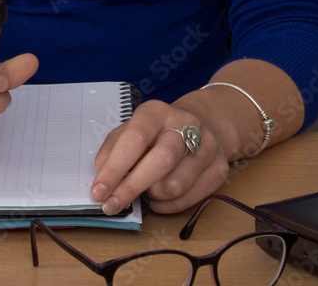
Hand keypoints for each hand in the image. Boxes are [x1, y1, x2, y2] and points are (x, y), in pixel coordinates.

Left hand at [90, 99, 229, 214]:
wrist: (202, 125)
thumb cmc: (156, 132)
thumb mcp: (130, 130)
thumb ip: (113, 149)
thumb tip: (102, 176)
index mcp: (157, 112)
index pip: (135, 138)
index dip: (115, 168)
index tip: (98, 191)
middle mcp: (185, 124)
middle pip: (160, 161)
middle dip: (132, 188)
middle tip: (112, 205)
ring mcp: (207, 145)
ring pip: (175, 185)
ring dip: (152, 196)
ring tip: (145, 190)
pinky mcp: (219, 168)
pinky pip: (188, 200)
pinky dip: (167, 205)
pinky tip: (159, 197)